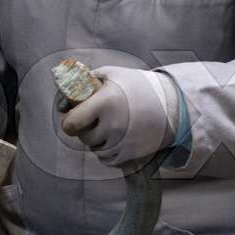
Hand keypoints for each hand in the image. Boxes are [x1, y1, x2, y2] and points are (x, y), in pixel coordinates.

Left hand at [59, 66, 177, 167]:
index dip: (68, 121)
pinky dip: (107, 151)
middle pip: (83, 136)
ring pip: (94, 149)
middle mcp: (113, 125)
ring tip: (110, 125)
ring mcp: (122, 142)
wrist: (173, 104)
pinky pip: (106, 159)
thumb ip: (84, 81)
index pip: (71, 123)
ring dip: (96, 140)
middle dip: (85, 128)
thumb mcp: (111, 74)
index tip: (72, 117)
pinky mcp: (130, 155)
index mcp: (105, 102)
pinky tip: (116, 137)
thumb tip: (62, 98)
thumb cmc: (137, 86)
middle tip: (97, 118)